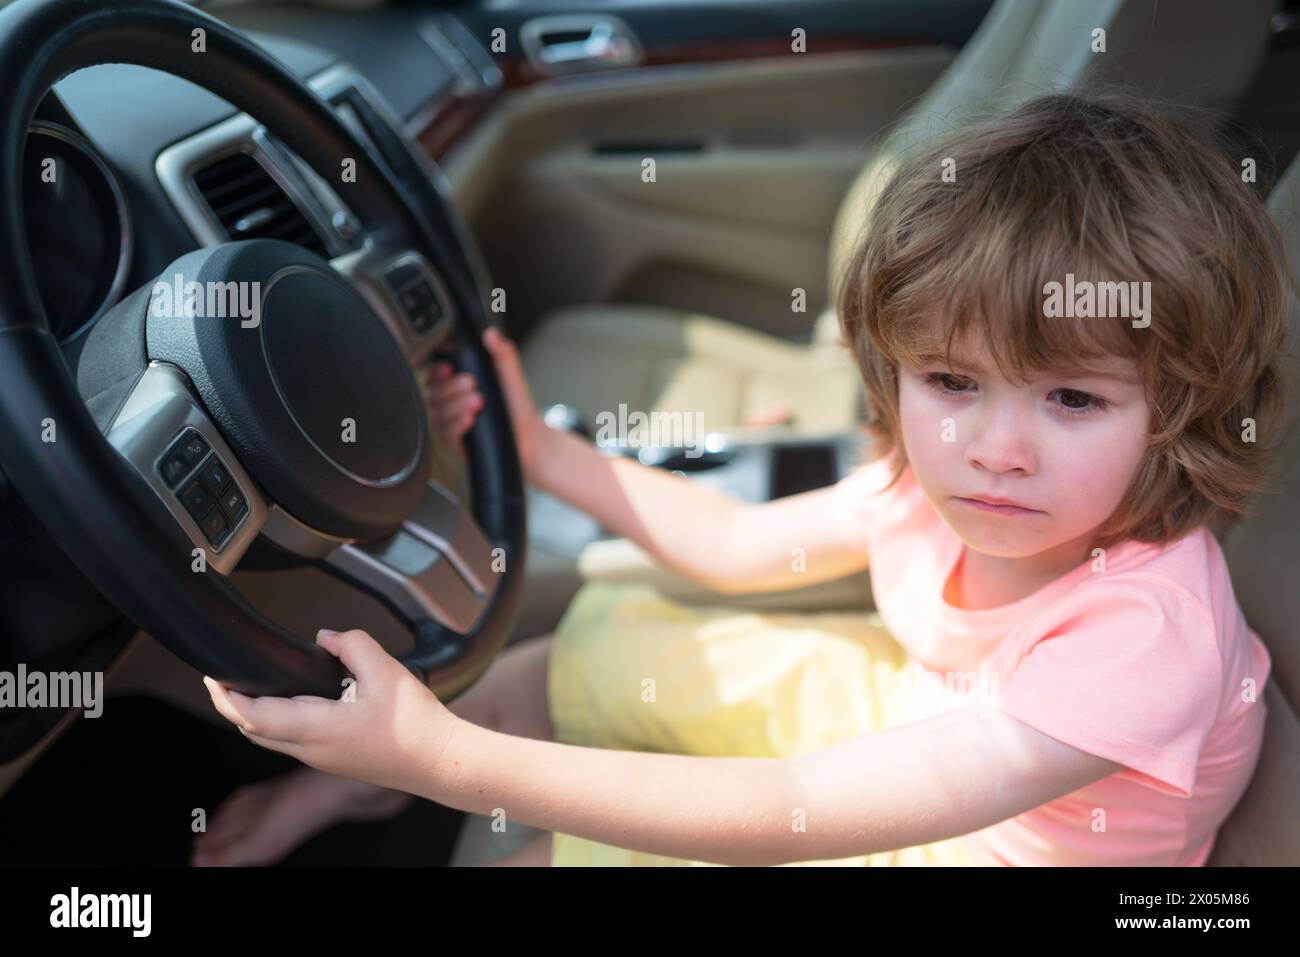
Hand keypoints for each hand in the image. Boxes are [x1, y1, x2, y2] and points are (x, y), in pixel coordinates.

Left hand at [202, 629, 459, 799]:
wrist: (440, 761)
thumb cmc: (417, 727)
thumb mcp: (386, 672)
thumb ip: (352, 646)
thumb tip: (327, 637)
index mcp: (319, 729)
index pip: (253, 716)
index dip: (226, 697)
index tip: (212, 677)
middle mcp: (313, 750)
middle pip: (253, 731)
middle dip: (230, 706)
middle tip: (222, 679)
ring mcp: (322, 759)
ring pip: (271, 738)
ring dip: (253, 714)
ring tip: (250, 686)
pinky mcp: (334, 759)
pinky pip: (292, 741)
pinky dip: (276, 720)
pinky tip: (291, 701)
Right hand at [421, 326, 545, 481]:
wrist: (530, 437)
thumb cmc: (516, 407)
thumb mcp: (510, 376)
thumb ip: (501, 353)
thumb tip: (491, 334)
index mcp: (457, 386)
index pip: (435, 376)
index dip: (438, 371)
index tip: (449, 368)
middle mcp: (450, 405)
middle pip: (434, 394)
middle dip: (452, 387)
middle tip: (472, 383)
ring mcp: (451, 425)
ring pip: (438, 414)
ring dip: (456, 406)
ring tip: (478, 401)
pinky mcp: (455, 445)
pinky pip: (446, 436)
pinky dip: (457, 425)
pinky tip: (470, 419)